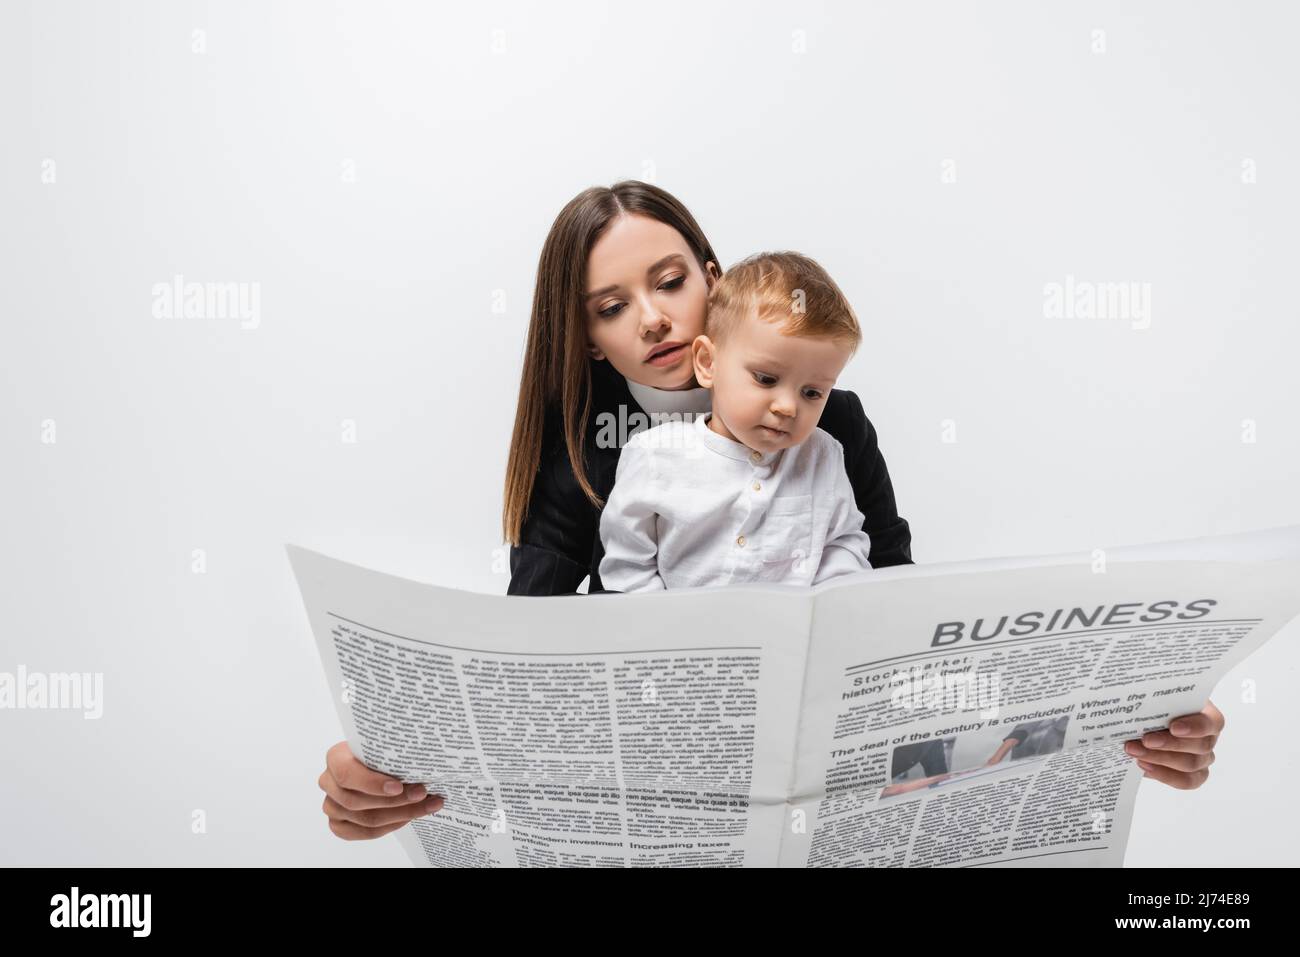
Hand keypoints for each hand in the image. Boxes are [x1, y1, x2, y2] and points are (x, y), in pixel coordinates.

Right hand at [319, 740, 444, 839]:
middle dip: (396, 801)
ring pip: (366, 820)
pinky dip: (391, 826)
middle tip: (423, 794)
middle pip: (358, 801)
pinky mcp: (339, 824)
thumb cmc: (380, 753)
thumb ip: (394, 751)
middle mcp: (328, 782)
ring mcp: (331, 806)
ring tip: (427, 805)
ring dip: (401, 814)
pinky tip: (409, 817)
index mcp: (335, 758)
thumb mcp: (383, 745)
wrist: (374, 764)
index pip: (347, 774)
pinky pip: (365, 833)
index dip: (371, 783)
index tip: (398, 787)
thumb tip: (425, 759)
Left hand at [1124, 700, 1222, 789]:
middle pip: (1199, 746)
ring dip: (1159, 758)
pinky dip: (1163, 774)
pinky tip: (1143, 765)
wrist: (1151, 724)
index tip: (1174, 727)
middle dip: (1169, 744)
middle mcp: (1209, 738)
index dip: (1195, 727)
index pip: (1211, 722)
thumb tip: (1136, 699)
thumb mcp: (1159, 698)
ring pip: (1190, 764)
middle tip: (1145, 740)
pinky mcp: (1194, 775)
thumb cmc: (1158, 706)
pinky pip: (1185, 781)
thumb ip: (1155, 699)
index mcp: (1207, 715)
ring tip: (1135, 751)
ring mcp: (1203, 759)